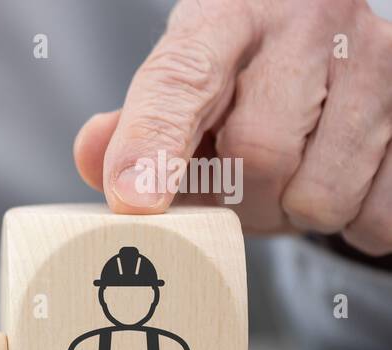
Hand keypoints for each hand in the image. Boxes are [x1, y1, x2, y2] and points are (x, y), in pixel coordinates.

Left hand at [74, 0, 391, 255]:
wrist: (328, 44)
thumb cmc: (241, 78)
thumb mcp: (181, 84)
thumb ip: (135, 126)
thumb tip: (94, 157)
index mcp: (228, 15)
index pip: (181, 80)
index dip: (154, 144)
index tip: (134, 200)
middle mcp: (311, 25)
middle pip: (257, 155)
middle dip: (236, 200)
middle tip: (233, 191)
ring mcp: (379, 65)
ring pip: (320, 195)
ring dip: (294, 214)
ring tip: (288, 179)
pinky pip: (379, 214)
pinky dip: (354, 222)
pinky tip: (339, 180)